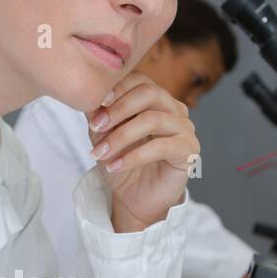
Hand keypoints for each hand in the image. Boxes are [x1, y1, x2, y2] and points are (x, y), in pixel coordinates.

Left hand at [86, 72, 198, 232]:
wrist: (135, 198)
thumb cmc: (122, 162)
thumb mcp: (103, 134)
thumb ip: (98, 112)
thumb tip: (88, 95)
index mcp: (156, 99)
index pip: (140, 79)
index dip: (118, 88)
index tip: (97, 104)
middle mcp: (174, 109)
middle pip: (149, 93)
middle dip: (118, 110)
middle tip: (96, 127)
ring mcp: (185, 128)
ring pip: (153, 119)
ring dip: (121, 136)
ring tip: (100, 153)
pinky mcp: (189, 150)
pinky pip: (161, 146)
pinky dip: (133, 156)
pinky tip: (114, 166)